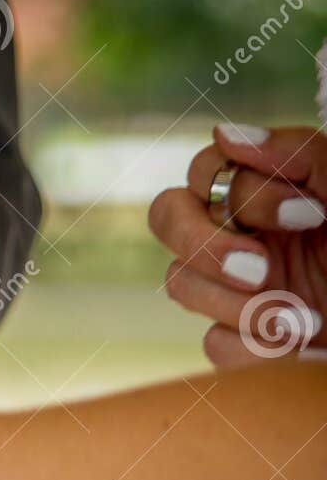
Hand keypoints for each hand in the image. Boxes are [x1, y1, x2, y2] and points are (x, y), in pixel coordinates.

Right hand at [151, 124, 326, 365]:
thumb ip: (300, 153)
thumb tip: (225, 132)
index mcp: (272, 188)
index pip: (209, 171)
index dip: (249, 194)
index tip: (312, 216)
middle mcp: (245, 231)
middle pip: (168, 216)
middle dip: (207, 246)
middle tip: (262, 270)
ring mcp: (237, 287)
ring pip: (180, 283)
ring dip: (237, 305)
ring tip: (304, 323)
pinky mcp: (246, 340)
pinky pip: (214, 343)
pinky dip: (255, 347)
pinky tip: (302, 346)